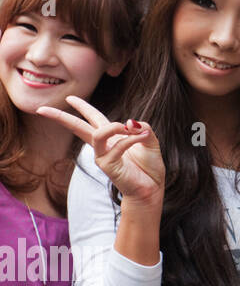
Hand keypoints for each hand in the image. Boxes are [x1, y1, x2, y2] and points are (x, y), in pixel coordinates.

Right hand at [37, 96, 163, 204]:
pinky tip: (143, 137)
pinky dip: (132, 139)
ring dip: (115, 127)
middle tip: (42, 109)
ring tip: (129, 127)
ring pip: (98, 135)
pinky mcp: (108, 166)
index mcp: (111, 137)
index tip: (70, 98)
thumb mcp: (149, 139)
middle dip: (61, 117)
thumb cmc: (149, 166)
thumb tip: (130, 121)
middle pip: (78, 127)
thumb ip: (142, 127)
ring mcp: (102, 156)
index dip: (83, 108)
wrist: (151, 188)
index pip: (93, 119)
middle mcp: (103, 146)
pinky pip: (118, 146)